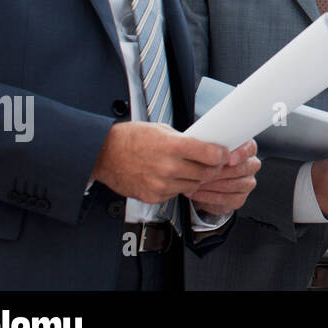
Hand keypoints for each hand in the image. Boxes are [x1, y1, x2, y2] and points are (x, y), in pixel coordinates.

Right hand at [91, 121, 238, 203]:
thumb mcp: (162, 130)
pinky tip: (174, 177)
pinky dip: (179, 186)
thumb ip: (184, 141)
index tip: (224, 154)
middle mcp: (168, 167)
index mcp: (173, 146)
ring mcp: (160, 184)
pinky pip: (176, 193)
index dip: (222, 155)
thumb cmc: (130, 138)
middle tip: (213, 163)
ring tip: (192, 169)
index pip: (211, 155)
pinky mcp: (153, 197)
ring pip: (193, 185)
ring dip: (197, 179)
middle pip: (206, 173)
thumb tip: (204, 147)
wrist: (103, 154)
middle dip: (213, 169)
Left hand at [187, 139, 260, 214]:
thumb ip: (212, 145)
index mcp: (246, 149)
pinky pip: (228, 199)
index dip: (240, 153)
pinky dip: (210, 196)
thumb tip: (204, 145)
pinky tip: (197, 192)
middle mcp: (250, 165)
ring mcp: (247, 183)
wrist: (202, 183)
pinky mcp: (240, 198)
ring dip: (212, 184)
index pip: (250, 148)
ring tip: (195, 182)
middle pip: (241, 168)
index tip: (228, 159)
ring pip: (234, 185)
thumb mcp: (208, 149)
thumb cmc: (206, 161)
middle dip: (219, 171)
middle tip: (201, 171)